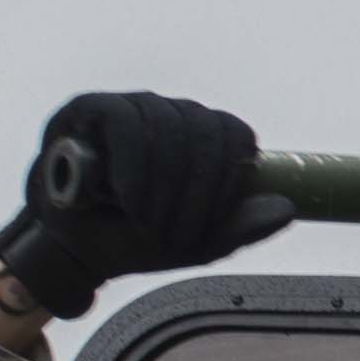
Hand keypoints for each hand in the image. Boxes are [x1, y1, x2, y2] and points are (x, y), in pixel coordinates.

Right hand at [0, 92, 287, 318]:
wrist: (72, 253)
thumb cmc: (132, 240)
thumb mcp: (194, 243)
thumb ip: (239, 228)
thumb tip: (288, 208)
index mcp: (199, 138)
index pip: (234, 134)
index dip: (229, 176)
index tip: (209, 220)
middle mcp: (169, 114)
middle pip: (205, 129)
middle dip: (196, 191)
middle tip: (175, 235)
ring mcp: (131, 107)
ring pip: (168, 124)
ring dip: (163, 186)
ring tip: (148, 224)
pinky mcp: (90, 107)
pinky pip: (125, 120)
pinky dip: (133, 165)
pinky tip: (130, 200)